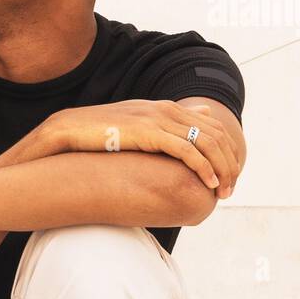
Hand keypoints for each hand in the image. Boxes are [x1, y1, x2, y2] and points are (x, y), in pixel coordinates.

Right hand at [40, 99, 239, 197]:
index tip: (227, 176)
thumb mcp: (132, 128)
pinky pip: (187, 150)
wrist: (68, 128)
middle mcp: (165, 109)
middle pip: (214, 133)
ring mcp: (158, 119)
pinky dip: (203, 167)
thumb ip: (160, 127)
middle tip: (231, 189)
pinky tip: (209, 183)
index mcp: (164, 107)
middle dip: (229, 162)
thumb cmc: (96, 134)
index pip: (211, 125)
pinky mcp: (149, 132)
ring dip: (221, 168)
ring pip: (206, 142)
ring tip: (223, 191)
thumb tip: (186, 126)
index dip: (225, 151)